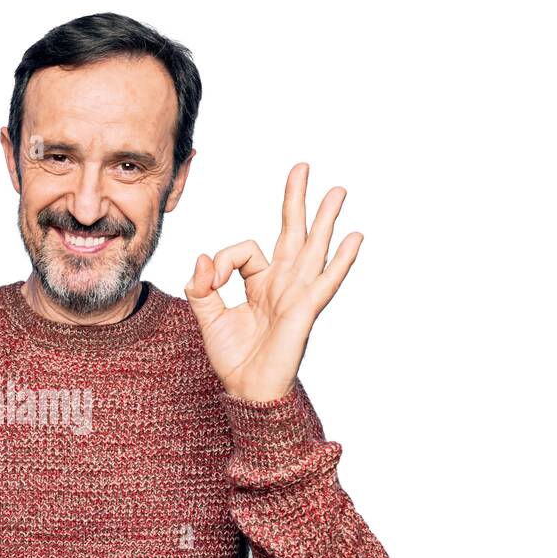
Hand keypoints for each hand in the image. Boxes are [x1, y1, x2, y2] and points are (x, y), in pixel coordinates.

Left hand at [183, 162, 362, 402]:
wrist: (247, 390)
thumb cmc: (233, 358)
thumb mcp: (207, 316)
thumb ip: (201, 286)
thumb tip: (204, 258)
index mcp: (261, 283)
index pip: (245, 250)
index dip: (223, 260)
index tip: (211, 279)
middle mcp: (283, 284)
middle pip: (292, 233)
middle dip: (296, 199)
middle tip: (302, 167)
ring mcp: (297, 295)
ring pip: (313, 248)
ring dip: (325, 219)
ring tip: (338, 190)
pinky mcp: (305, 311)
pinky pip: (326, 281)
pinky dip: (341, 260)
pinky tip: (355, 237)